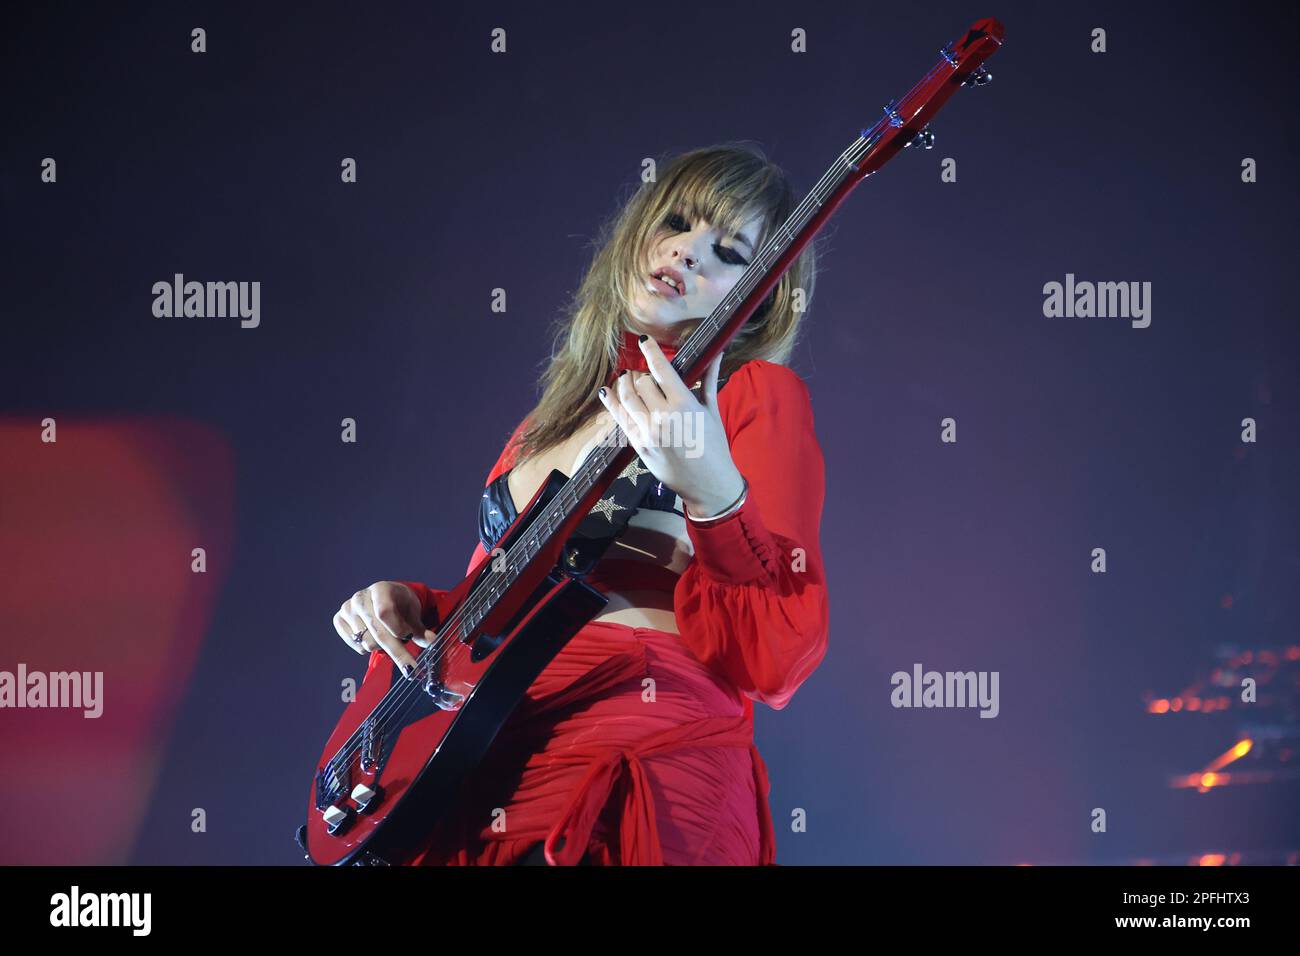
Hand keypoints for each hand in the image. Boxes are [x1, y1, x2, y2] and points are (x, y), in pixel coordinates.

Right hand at [332, 581, 434, 677]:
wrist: (383, 598)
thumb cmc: (400, 605)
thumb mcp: (413, 612)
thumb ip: (420, 629)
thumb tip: (432, 642)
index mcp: (381, 589)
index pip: (385, 612)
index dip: (397, 629)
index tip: (409, 638)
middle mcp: (361, 598)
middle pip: (377, 633)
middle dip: (397, 651)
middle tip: (411, 669)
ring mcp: (347, 609)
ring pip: (368, 643)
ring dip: (382, 646)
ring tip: (387, 636)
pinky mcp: (339, 620)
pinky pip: (357, 646)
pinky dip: (368, 648)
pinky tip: (373, 636)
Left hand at [596, 335, 744, 516]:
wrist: (709, 484)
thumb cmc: (715, 447)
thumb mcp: (712, 411)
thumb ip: (708, 380)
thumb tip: (716, 353)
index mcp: (684, 404)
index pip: (661, 369)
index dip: (650, 351)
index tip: (644, 341)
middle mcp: (663, 417)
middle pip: (641, 383)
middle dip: (642, 375)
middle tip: (644, 374)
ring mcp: (648, 432)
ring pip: (627, 397)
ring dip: (624, 384)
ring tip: (626, 378)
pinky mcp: (638, 446)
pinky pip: (619, 419)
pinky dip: (611, 403)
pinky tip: (606, 391)